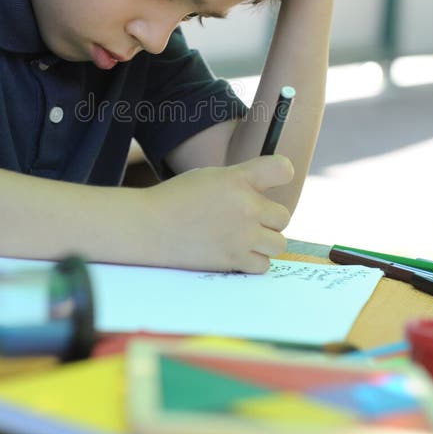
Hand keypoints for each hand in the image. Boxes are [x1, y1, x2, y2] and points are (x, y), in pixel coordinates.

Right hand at [140, 155, 293, 272]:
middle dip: (268, 218)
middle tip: (247, 220)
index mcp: (237, 179)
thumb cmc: (176, 199)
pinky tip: (237, 253)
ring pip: (279, 243)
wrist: (149, 226)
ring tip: (245, 238)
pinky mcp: (233, 260)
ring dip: (265, 242)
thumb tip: (266, 192)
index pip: (282, 168)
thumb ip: (240, 181)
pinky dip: (254, 261)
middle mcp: (245, 206)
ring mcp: (241, 235)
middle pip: (283, 216)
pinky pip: (263, 265)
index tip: (275, 178)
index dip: (282, 172)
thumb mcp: (209, 177)